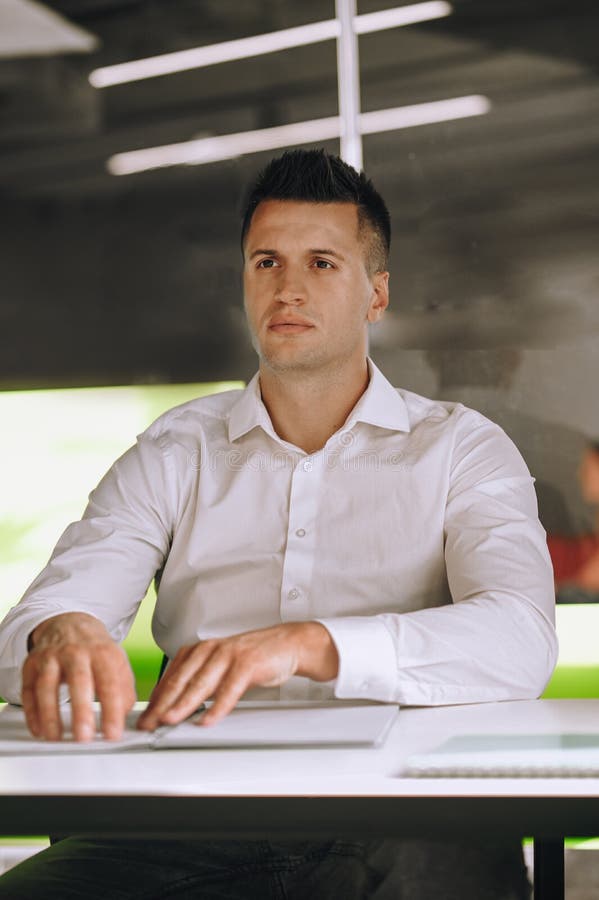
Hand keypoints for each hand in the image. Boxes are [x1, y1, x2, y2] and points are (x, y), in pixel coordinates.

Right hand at [22, 612, 135, 741]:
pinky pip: (28, 689)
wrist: (70, 624)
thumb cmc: (95, 650)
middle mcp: (76, 653)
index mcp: (102, 653)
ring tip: (56, 738)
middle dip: (81, 711)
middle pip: (79, 681)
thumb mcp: (116, 663)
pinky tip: (39, 729)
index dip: (112, 710)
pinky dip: (31, 712)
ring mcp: (51, 657)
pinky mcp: (32, 664)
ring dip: (50, 714)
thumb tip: (122, 717)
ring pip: (47, 685)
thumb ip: (124, 690)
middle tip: (84, 738)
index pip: (109, 683)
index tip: (113, 734)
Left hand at [137, 621, 338, 730]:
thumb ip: (199, 682)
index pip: (171, 678)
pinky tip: (208, 719)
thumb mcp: (219, 667)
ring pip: (201, 683)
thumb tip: (174, 707)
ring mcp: (229, 655)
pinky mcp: (247, 663)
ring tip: (170, 720)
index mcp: (199, 650)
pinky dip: (218, 706)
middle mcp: (210, 650)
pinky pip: (230, 688)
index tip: (144, 718)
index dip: (156, 700)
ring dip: (183, 703)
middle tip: (148, 723)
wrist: (286, 644)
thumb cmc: (252, 658)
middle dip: (162, 704)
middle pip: (181, 680)